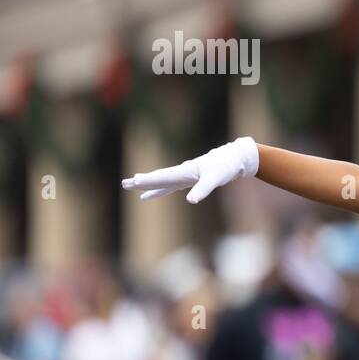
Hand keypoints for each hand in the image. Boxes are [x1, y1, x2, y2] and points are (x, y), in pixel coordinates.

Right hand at [121, 137, 258, 203]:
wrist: (234, 159)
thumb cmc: (224, 167)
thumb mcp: (214, 179)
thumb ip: (202, 190)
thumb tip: (190, 201)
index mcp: (185, 171)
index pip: (163, 177)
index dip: (148, 181)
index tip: (132, 181)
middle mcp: (182, 172)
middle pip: (158, 177)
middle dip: (142, 181)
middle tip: (124, 183)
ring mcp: (185, 175)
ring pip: (162, 181)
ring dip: (148, 185)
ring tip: (131, 185)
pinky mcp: (190, 179)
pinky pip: (170, 185)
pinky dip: (160, 190)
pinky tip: (151, 195)